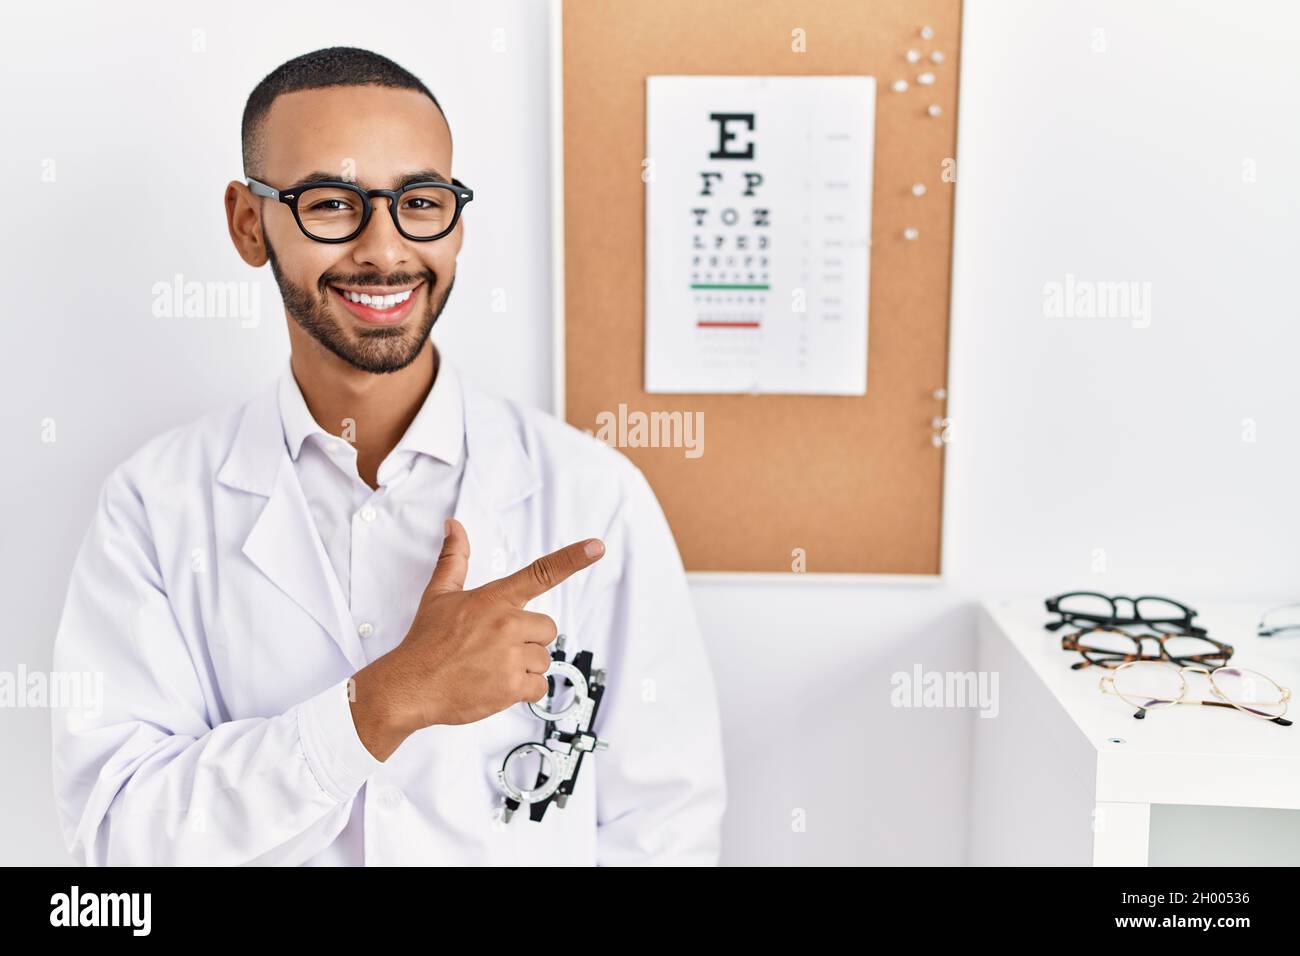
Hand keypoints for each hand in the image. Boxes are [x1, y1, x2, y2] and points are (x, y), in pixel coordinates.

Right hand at [350, 518, 604, 758]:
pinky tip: (497, 686)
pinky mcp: (511, 687)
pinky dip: (523, 691)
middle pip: (547, 629)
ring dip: (525, 667)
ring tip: (491, 668)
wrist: (410, 686)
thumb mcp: (439, 594)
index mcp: (494, 599)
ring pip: (543, 659)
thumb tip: (453, 525)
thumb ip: (454, 558)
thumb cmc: (426, 642)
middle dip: (530, 640)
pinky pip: (539, 687)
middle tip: (498, 648)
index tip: (597, 546)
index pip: (540, 572)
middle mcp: (506, 624)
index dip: (573, 558)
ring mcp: (511, 656)